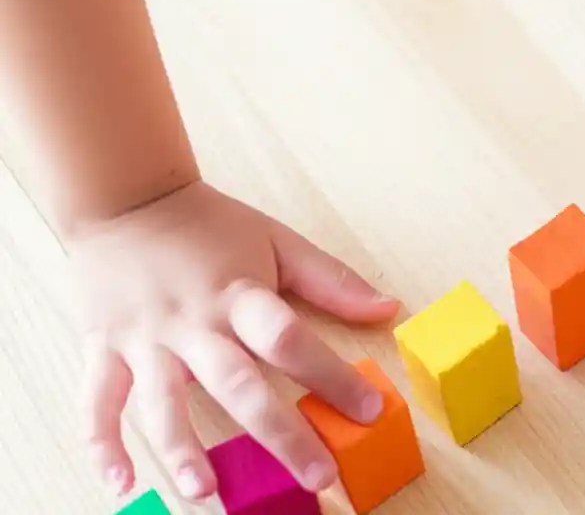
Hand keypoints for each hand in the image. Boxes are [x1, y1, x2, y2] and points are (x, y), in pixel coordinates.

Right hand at [74, 181, 400, 500]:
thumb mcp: (277, 240)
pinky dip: (103, 445)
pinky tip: (121, 483)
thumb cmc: (208, 226)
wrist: (124, 198)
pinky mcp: (103, 349)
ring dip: (182, 449)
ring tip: (205, 492)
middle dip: (278, 434)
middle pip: (237, 384)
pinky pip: (96, 403)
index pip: (290, 339)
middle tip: (316, 475)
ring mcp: (145, 340)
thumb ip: (331, 280)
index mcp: (240, 295)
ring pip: (161, 402)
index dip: (331, 376)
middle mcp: (193, 323)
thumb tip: (388, 309)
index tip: (369, 410)